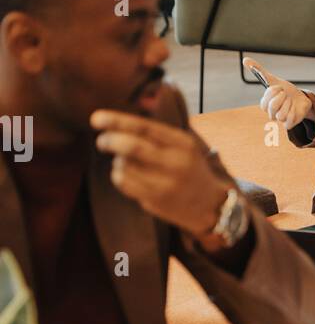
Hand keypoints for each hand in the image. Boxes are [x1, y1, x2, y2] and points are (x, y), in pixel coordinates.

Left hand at [91, 110, 229, 241]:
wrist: (210, 205)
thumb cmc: (189, 168)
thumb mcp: (184, 145)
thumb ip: (157, 133)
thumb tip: (117, 121)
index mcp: (183, 144)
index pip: (145, 128)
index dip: (118, 121)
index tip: (96, 119)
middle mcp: (176, 163)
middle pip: (133, 147)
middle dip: (110, 141)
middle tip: (101, 141)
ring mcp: (166, 184)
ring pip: (125, 166)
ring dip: (117, 161)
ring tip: (125, 161)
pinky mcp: (156, 201)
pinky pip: (124, 184)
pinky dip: (118, 176)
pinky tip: (126, 175)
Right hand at [252, 58, 312, 129]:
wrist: (302, 99)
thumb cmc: (286, 91)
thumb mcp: (274, 80)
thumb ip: (260, 72)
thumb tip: (245, 60)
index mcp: (266, 104)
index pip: (264, 103)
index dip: (271, 94)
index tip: (279, 87)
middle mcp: (272, 113)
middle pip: (271, 108)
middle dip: (280, 98)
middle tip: (285, 93)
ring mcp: (280, 120)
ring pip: (280, 115)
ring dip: (288, 104)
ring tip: (291, 100)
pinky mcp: (289, 124)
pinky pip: (288, 121)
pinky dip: (292, 112)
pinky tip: (295, 107)